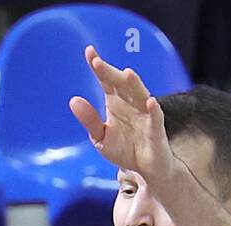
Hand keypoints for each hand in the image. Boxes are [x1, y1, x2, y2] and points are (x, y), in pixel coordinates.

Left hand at [69, 45, 175, 182]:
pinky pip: (156, 117)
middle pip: (121, 83)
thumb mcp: (100, 137)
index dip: (99, 66)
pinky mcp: (157, 129)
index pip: (106, 80)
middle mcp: (131, 102)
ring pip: (141, 94)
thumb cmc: (124, 149)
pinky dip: (154, 110)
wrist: (146, 169)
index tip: (89, 51)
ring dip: (134, 84)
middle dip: (111, 73)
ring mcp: (145, 114)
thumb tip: (73, 100)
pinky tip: (150, 102)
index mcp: (116, 101)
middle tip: (97, 63)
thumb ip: (89, 120)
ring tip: (126, 73)